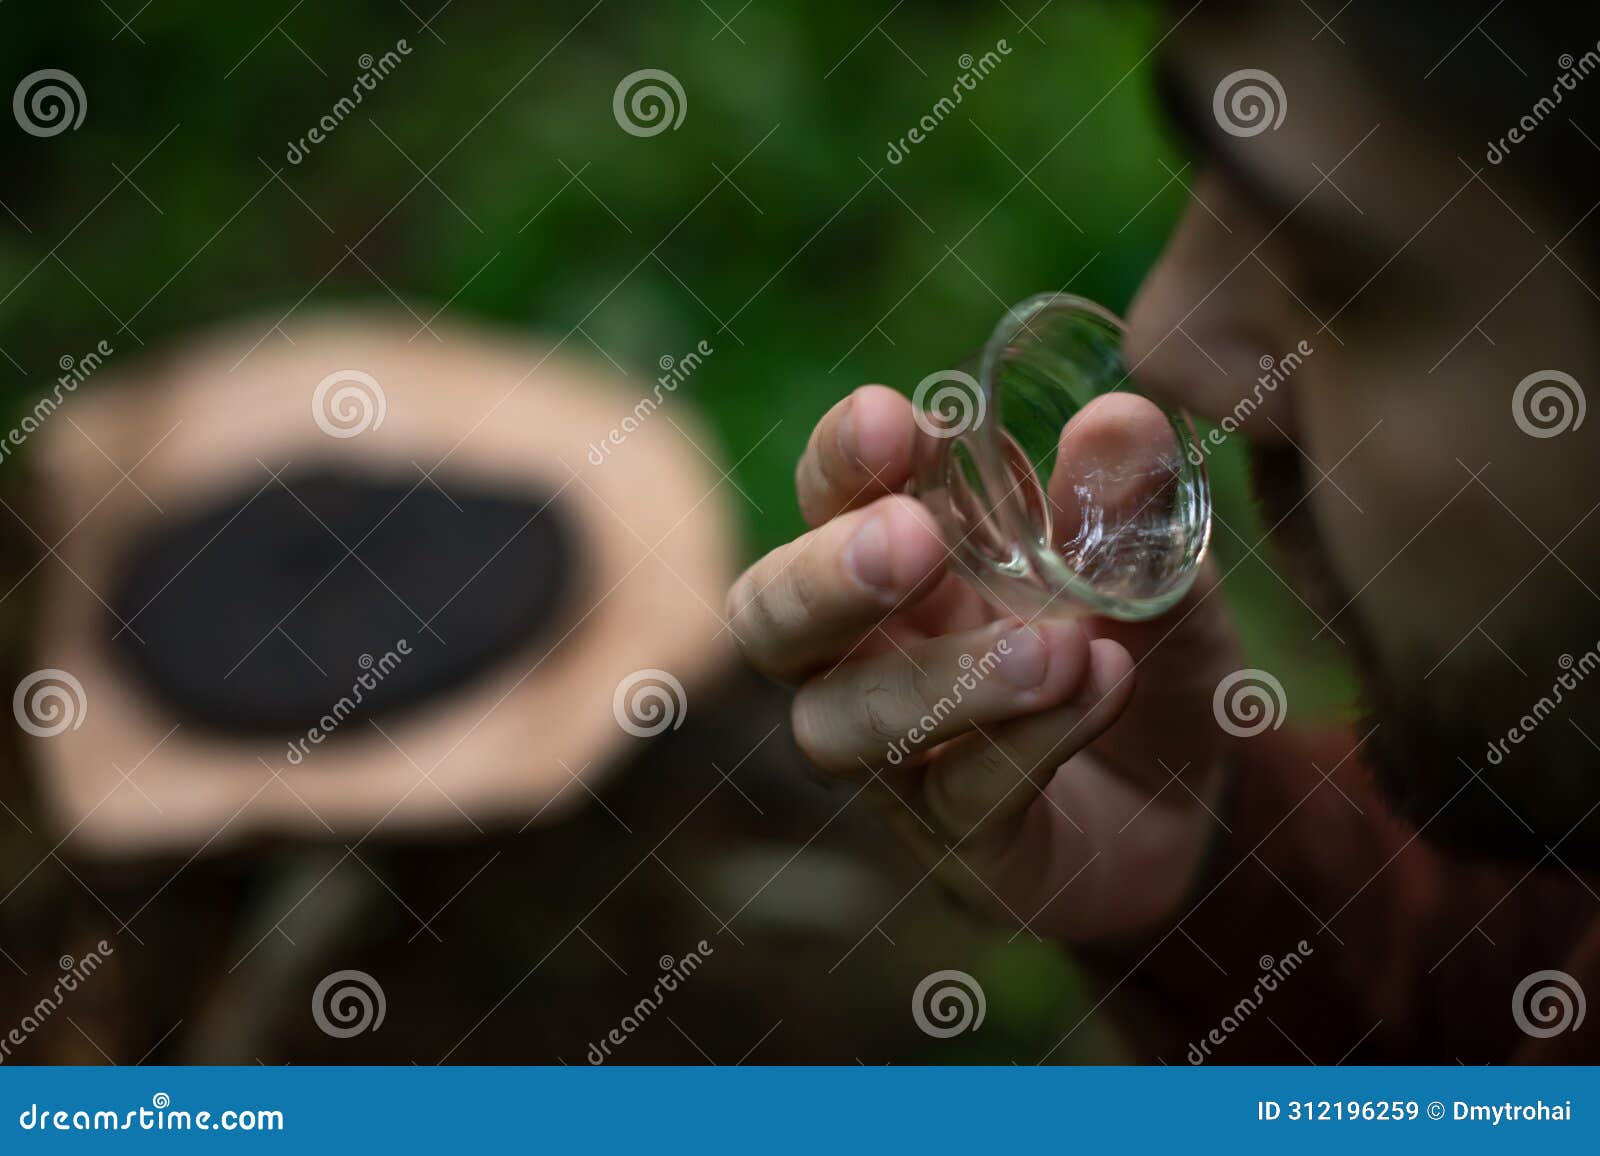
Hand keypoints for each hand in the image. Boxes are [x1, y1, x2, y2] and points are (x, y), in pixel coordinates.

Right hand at [726, 385, 1245, 943]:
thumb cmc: (1136, 649)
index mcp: (897, 555)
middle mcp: (866, 653)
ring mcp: (898, 758)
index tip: (894, 422)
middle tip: (910, 541)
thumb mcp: (1154, 562)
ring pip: (839, 724)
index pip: (828, 495)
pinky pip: (962, 796)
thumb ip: (1128, 501)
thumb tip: (1116, 419)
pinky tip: (1104, 685)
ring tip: (1053, 647)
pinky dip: (1034, 738)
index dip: (840, 457)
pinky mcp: (958, 842)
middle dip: (825, 576)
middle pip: (769, 616)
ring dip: (940, 680)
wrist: (1192, 795)